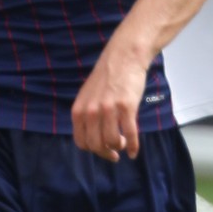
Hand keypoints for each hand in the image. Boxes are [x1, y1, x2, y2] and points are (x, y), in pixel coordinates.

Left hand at [71, 45, 146, 161]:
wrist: (124, 57)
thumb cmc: (108, 77)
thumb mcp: (88, 96)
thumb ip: (87, 115)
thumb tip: (93, 137)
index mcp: (79, 110)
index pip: (81, 142)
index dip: (92, 151)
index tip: (102, 151)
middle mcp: (91, 111)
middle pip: (96, 145)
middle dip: (106, 153)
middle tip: (114, 154)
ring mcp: (109, 109)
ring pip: (112, 142)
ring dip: (118, 148)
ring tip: (123, 144)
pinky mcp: (126, 107)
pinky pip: (130, 134)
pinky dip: (133, 146)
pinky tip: (134, 151)